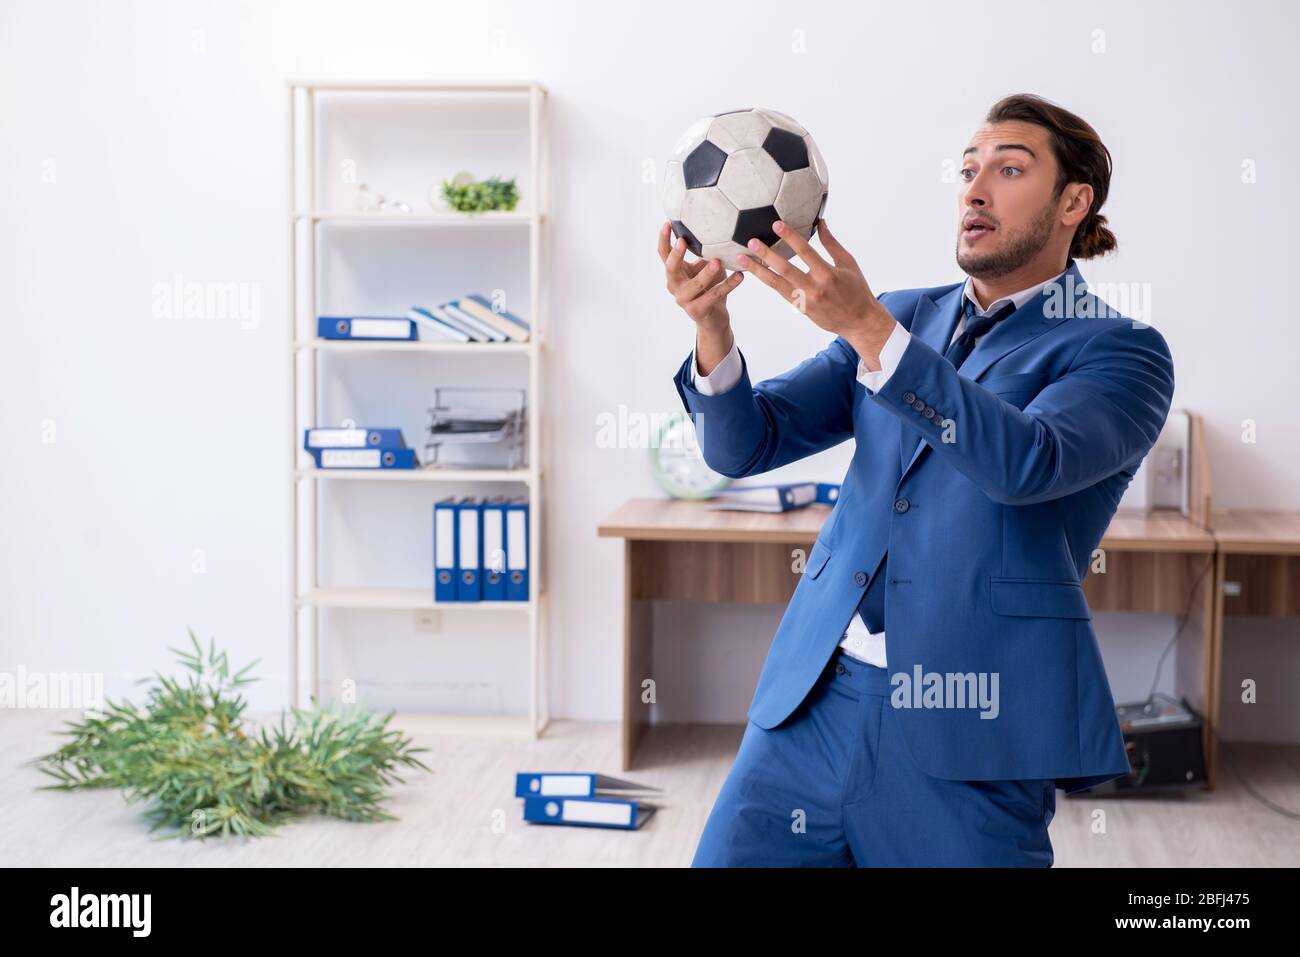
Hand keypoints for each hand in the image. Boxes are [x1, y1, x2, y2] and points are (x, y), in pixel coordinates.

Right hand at [657, 221, 743, 333]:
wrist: (713, 319)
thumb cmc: (709, 288)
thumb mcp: (704, 267)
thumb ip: (704, 253)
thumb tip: (718, 228)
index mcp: (674, 273)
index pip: (663, 254)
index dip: (663, 239)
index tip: (668, 223)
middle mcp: (674, 286)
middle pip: (670, 268)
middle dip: (676, 254)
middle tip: (682, 240)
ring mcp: (684, 300)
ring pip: (695, 284)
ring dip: (706, 272)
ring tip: (717, 261)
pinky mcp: (697, 310)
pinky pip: (714, 295)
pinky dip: (728, 285)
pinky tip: (740, 276)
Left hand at [737, 218, 895, 368]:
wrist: (858, 321)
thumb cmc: (856, 290)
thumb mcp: (848, 264)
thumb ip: (832, 244)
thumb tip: (820, 223)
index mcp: (828, 274)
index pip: (806, 252)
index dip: (790, 237)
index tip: (776, 225)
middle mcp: (814, 288)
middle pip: (785, 269)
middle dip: (766, 255)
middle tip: (751, 242)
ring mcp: (805, 300)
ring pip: (776, 283)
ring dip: (758, 270)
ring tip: (742, 259)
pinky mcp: (800, 308)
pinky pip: (780, 291)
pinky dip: (767, 280)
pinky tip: (755, 272)